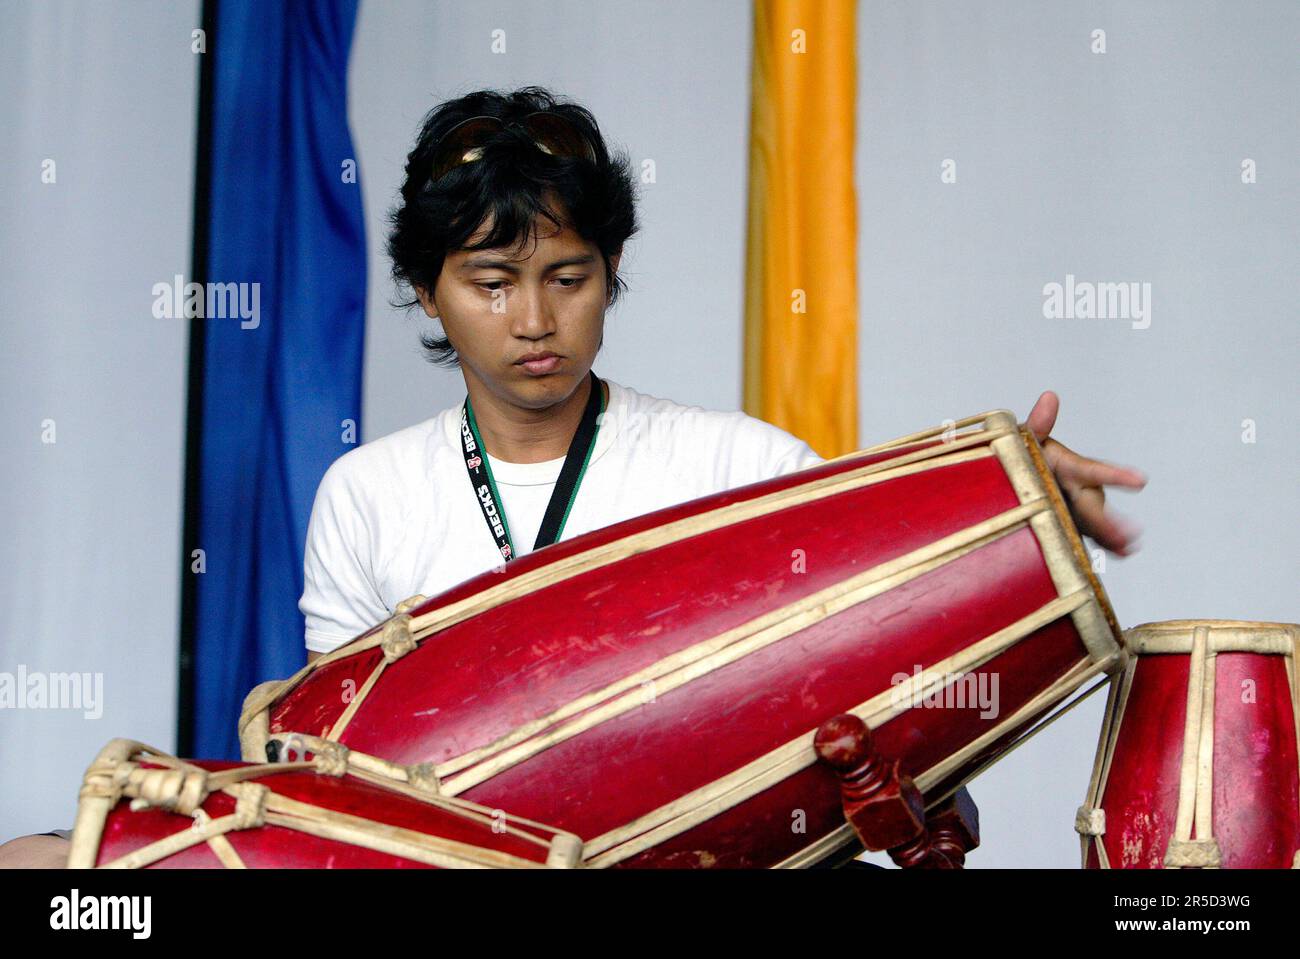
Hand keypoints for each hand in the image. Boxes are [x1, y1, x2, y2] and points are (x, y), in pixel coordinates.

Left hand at [1024, 391, 1146, 556]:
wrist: (1000, 474)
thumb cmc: (1015, 453)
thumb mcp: (1020, 439)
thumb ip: (1037, 425)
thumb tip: (1049, 397)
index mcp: (1065, 465)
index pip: (1091, 470)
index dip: (1115, 476)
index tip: (1141, 481)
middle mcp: (1074, 486)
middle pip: (1093, 503)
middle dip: (1109, 520)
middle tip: (1129, 535)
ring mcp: (1072, 504)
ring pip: (1094, 520)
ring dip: (1111, 534)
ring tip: (1127, 548)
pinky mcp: (1067, 521)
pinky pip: (1086, 532)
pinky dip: (1103, 543)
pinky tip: (1122, 553)